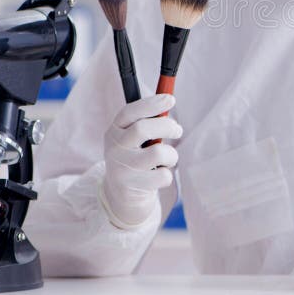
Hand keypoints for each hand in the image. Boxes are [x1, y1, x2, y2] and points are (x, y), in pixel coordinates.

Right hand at [99, 94, 182, 228]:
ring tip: (167, 158)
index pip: (129, 112)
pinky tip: (158, 176)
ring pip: (158, 153)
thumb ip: (148, 121)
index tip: (171, 99)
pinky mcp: (132, 186)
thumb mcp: (134, 138)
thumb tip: (168, 100)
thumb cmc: (136, 157)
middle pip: (143, 129)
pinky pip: (163, 176)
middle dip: (167, 126)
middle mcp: (114, 148)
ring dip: (171, 154)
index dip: (151, 104)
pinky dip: (167, 175)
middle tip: (178, 129)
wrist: (121, 195)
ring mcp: (122, 168)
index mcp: (114, 131)